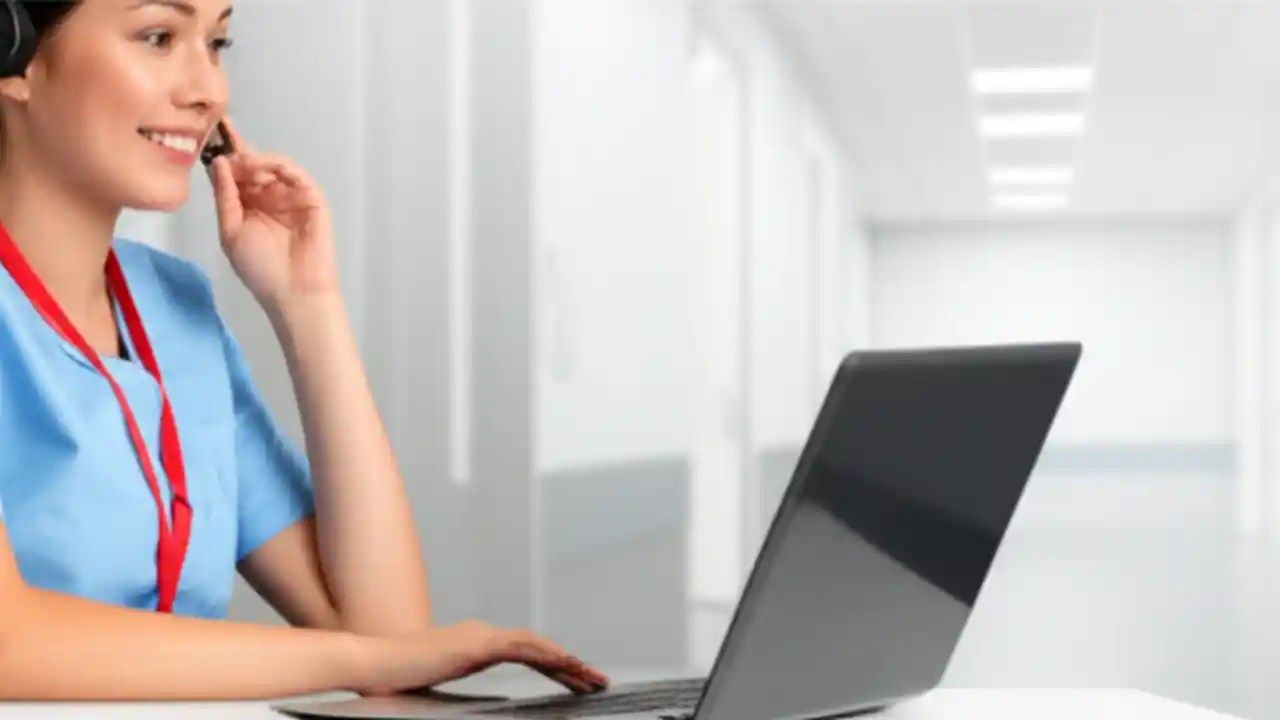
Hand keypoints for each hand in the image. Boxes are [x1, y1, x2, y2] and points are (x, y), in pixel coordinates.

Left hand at [207, 117, 339, 312]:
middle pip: (252, 165)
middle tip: (225, 147)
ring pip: (271, 165)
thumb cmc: (261, 270)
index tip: (211, 131)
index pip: (236, 175)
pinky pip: (294, 173)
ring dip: (255, 161)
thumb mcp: (230, 232)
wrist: (294, 291)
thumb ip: (225, 196)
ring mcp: (291, 196)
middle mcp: (269, 197)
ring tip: (242, 164)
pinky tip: (259, 168)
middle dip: (238, 154)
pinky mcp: (312, 197)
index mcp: (248, 206)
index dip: (225, 153)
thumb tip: (218, 162)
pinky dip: (276, 165)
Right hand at [353, 620, 611, 697]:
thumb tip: (488, 710)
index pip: (526, 653)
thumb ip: (464, 692)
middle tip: (598, 681)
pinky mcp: (476, 645)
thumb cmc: (398, 681)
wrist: (374, 666)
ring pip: (537, 646)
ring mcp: (480, 637)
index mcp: (475, 644)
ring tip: (592, 678)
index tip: (578, 681)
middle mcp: (482, 635)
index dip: (554, 667)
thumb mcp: (440, 689)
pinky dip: (547, 655)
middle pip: (538, 648)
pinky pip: (521, 648)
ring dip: (568, 661)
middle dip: (571, 666)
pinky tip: (567, 664)